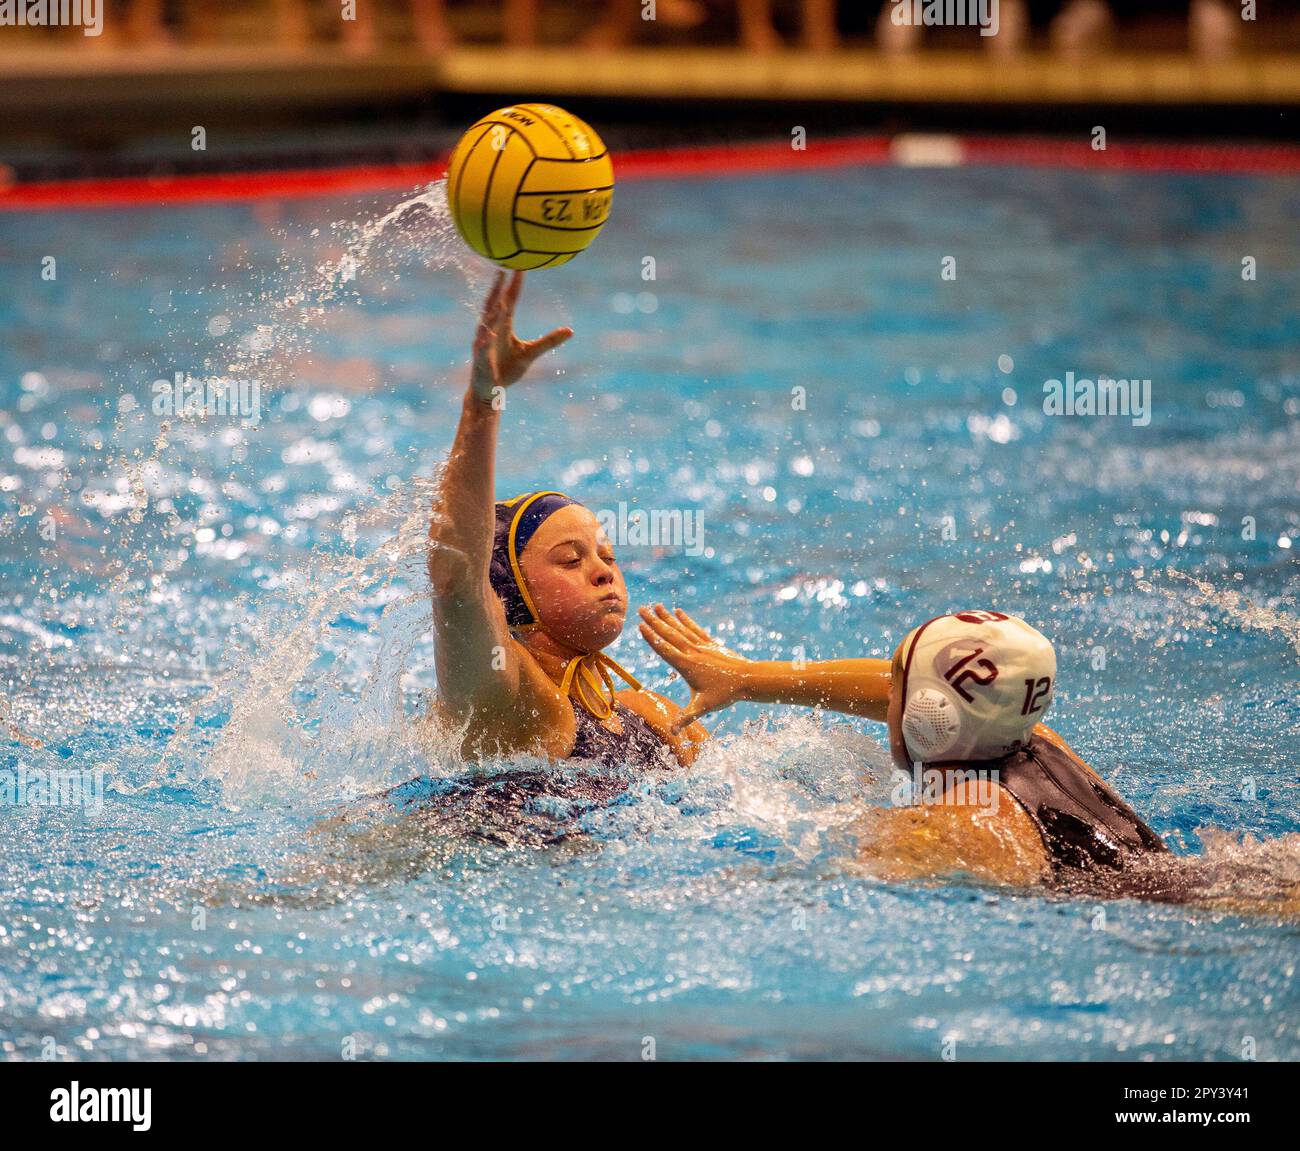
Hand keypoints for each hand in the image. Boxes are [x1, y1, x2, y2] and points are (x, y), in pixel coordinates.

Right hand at [470, 270, 572, 402]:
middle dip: (497, 289)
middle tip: (502, 270)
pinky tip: (488, 332)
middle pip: (494, 305)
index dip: (513, 285)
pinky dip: (484, 339)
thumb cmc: (508, 370)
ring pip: (486, 323)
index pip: (509, 301)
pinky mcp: (480, 358)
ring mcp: (484, 343)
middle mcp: (491, 329)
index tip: (519, 267)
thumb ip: (549, 341)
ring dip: (492, 311)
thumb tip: (570, 330)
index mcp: (503, 325)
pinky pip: (482, 347)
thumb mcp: (531, 353)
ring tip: (497, 298)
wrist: (491, 390)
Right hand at [637, 604, 751, 731]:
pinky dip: (685, 620)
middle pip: (670, 635)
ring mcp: (702, 646)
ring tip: (656, 606)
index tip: (640, 626)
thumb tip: (672, 732)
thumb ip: (686, 718)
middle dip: (654, 622)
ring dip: (667, 617)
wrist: (749, 679)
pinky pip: (695, 629)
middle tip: (640, 609)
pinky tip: (678, 612)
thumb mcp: (703, 707)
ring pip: (681, 629)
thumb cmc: (726, 694)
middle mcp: (692, 653)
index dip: (652, 638)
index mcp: (687, 666)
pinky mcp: (710, 644)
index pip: (665, 650)